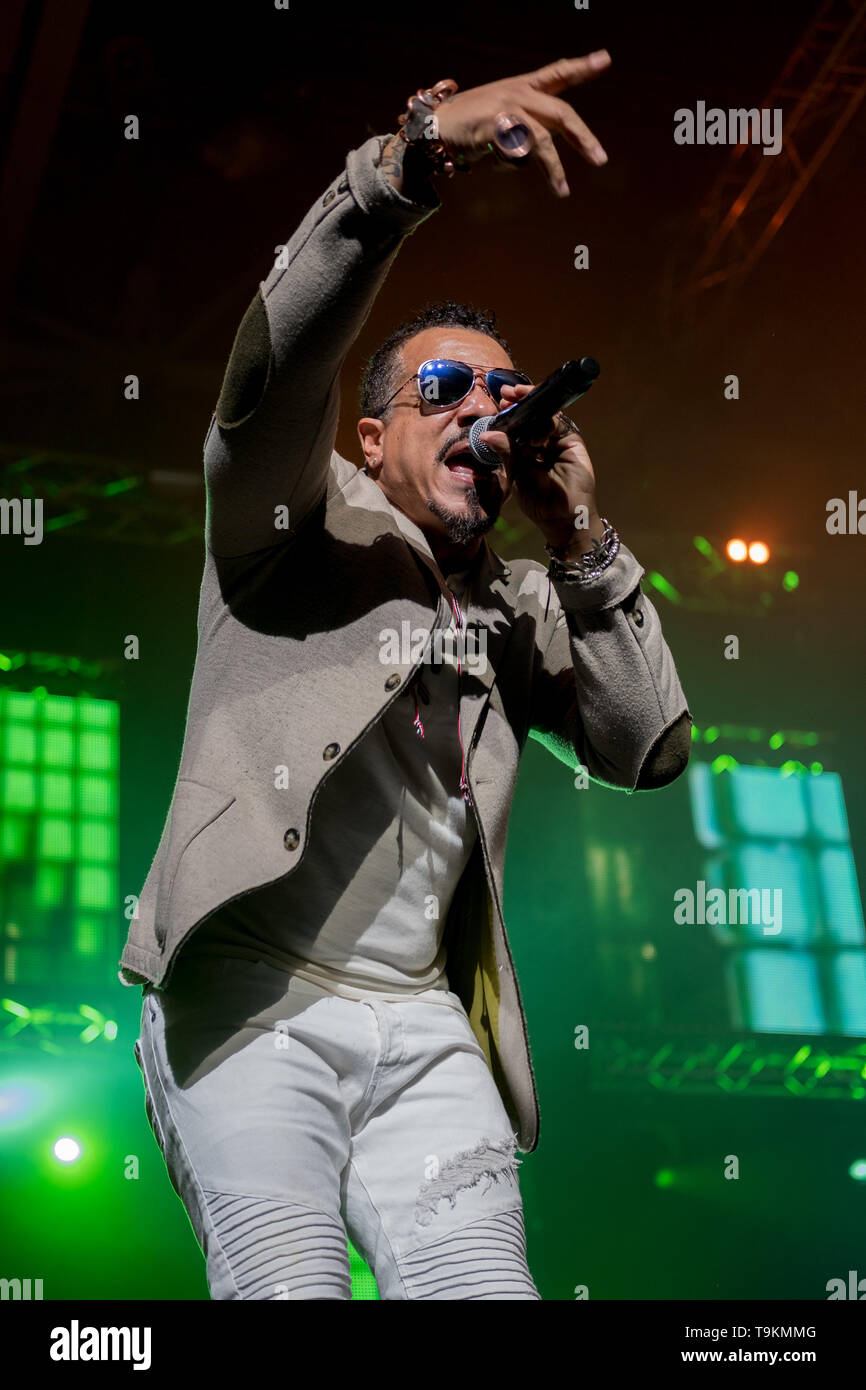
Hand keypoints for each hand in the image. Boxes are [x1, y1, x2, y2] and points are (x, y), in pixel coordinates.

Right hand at [434, 52, 610, 196]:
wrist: (435, 126)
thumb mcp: (504, 120)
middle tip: (600, 159)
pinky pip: (516, 152)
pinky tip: (495, 161)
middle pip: (561, 112)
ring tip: (562, 191)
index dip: (582, 66)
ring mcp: (506, 106)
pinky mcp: (494, 124)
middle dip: (583, 137)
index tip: (605, 59)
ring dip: (553, 168)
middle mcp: (518, 92)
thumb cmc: (471, 126)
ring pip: (541, 139)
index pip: (558, 73)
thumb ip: (528, 128)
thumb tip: (546, 152)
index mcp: (523, 86)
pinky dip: (510, 164)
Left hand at [479, 381, 602, 554]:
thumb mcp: (516, 474)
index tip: (498, 401)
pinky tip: (536, 435)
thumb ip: (506, 452)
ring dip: (532, 407)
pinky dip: (548, 423)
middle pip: (531, 414)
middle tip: (507, 392)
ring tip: (517, 407)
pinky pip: (560, 424)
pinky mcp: (572, 442)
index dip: (508, 411)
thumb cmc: (538, 500)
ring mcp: (557, 440)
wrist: (560, 518)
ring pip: (545, 415)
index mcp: (523, 447)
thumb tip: (486, 434)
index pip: (516, 423)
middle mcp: (540, 440)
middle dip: (520, 400)